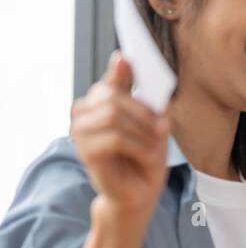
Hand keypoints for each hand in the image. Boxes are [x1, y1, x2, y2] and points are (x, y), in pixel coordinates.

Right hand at [70, 51, 169, 218]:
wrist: (139, 192)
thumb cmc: (145, 157)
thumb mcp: (155, 126)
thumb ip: (149, 103)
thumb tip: (149, 85)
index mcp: (102, 103)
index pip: (110, 81)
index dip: (118, 69)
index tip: (127, 56)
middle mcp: (85, 113)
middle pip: (113, 97)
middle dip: (144, 113)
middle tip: (163, 128)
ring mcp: (81, 132)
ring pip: (113, 116)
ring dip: (143, 132)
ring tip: (155, 147)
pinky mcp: (85, 151)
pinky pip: (115, 138)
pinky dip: (138, 147)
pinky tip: (147, 156)